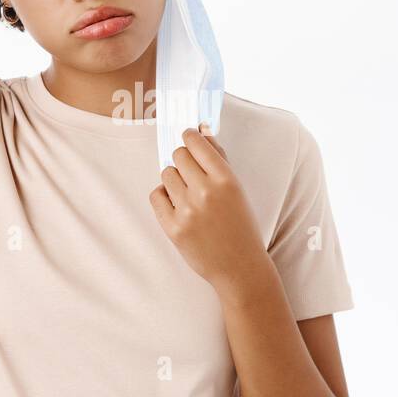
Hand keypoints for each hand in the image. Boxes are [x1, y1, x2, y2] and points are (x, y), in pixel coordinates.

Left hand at [149, 124, 269, 293]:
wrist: (240, 266)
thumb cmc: (241, 225)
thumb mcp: (237, 188)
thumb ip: (218, 158)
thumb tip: (200, 129)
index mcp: (226, 179)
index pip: (196, 143)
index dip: (190, 137)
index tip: (188, 138)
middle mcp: (205, 192)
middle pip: (178, 155)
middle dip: (183, 159)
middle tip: (191, 172)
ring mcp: (187, 211)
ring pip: (166, 174)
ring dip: (174, 179)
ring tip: (187, 193)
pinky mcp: (173, 227)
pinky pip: (156, 195)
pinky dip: (164, 197)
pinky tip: (177, 204)